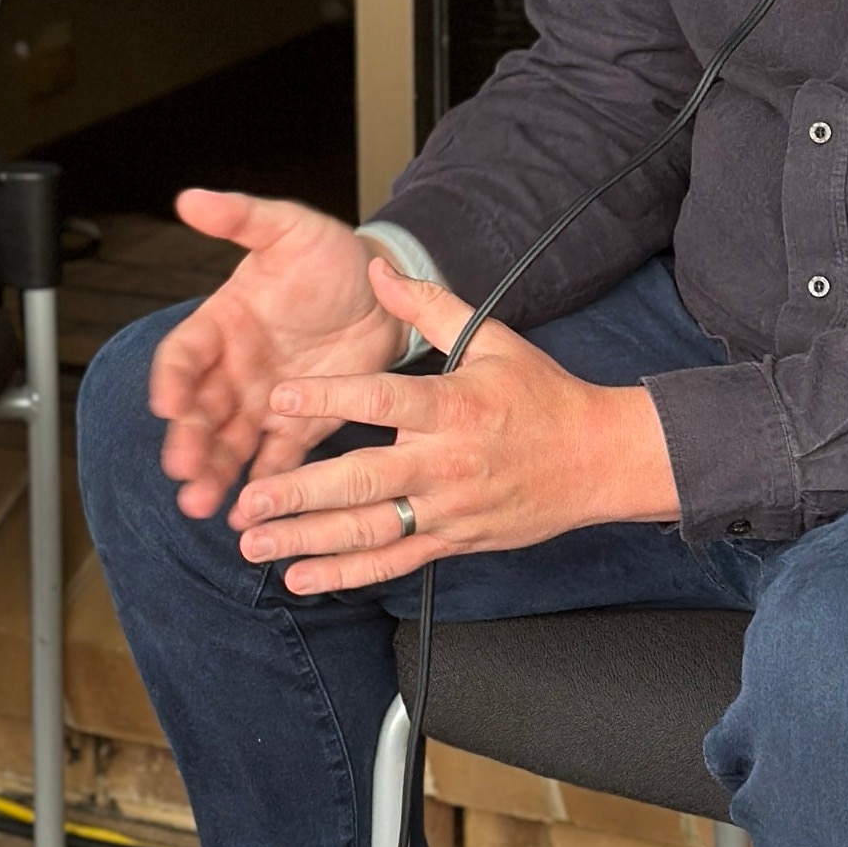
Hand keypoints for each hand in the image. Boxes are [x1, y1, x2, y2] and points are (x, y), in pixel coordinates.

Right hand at [148, 190, 413, 519]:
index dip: (172, 379)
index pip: (183, 355)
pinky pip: (274, 460)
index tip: (167, 404)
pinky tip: (253, 512)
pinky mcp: (300, 427)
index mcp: (222, 323)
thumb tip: (190, 197)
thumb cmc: (331, 257)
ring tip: (203, 503)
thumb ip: (242, 217)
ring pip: (227, 442)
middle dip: (188, 440)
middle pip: (198, 409)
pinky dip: (263, 484)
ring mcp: (264, 402)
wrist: (385, 293)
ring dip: (213, 472)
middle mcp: (234, 369)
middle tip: (184, 470)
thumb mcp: (290, 228)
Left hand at [223, 255, 678, 592]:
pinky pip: (394, 562)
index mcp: (452, 406)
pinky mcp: (453, 541)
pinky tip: (301, 578)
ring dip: (309, 540)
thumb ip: (428, 306)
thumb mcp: (492, 339)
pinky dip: (347, 574)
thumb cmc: (542, 396)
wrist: (600, 460)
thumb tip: (377, 268)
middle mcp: (446, 462)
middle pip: (364, 480)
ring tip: (255, 544)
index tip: (277, 400)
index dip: (327, 400)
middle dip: (300, 494)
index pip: (381, 400)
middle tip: (247, 501)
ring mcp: (449, 509)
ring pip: (371, 530)